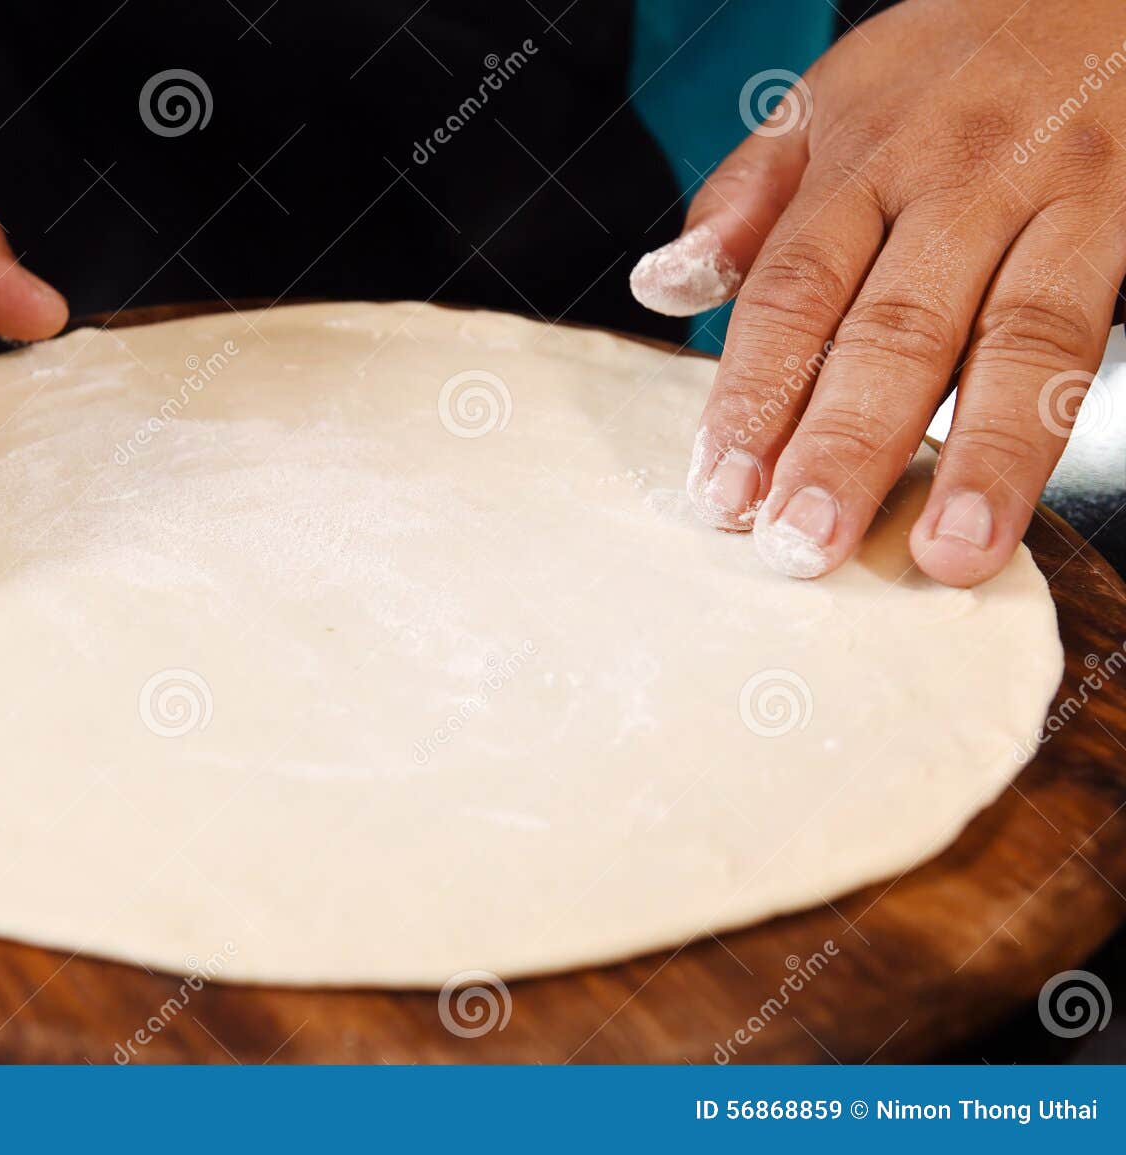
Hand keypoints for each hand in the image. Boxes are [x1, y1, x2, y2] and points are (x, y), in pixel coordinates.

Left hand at [631, 0, 1125, 585]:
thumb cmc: (958, 68)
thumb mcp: (831, 101)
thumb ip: (747, 199)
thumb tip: (661, 286)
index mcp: (867, 159)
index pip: (795, 293)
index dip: (755, 397)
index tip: (720, 492)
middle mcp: (967, 182)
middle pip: (898, 330)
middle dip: (847, 447)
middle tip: (803, 546)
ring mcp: (1074, 201)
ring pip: (1025, 339)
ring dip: (983, 455)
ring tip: (947, 553)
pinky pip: (1104, 330)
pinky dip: (1069, 412)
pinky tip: (1035, 494)